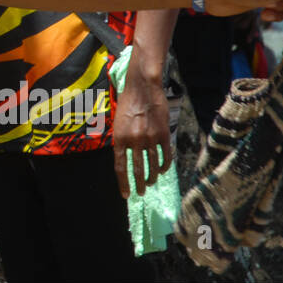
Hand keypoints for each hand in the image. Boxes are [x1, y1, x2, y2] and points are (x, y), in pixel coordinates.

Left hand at [112, 62, 171, 198]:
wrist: (142, 88)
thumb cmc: (127, 104)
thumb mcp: (118, 122)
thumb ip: (121, 141)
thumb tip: (124, 159)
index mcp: (119, 138)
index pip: (120, 168)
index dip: (123, 183)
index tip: (126, 195)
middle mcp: (134, 141)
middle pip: (137, 169)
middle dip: (139, 184)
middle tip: (141, 192)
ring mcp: (149, 138)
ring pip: (152, 165)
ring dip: (151, 176)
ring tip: (150, 182)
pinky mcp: (163, 134)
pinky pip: (165, 156)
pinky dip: (164, 165)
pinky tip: (162, 170)